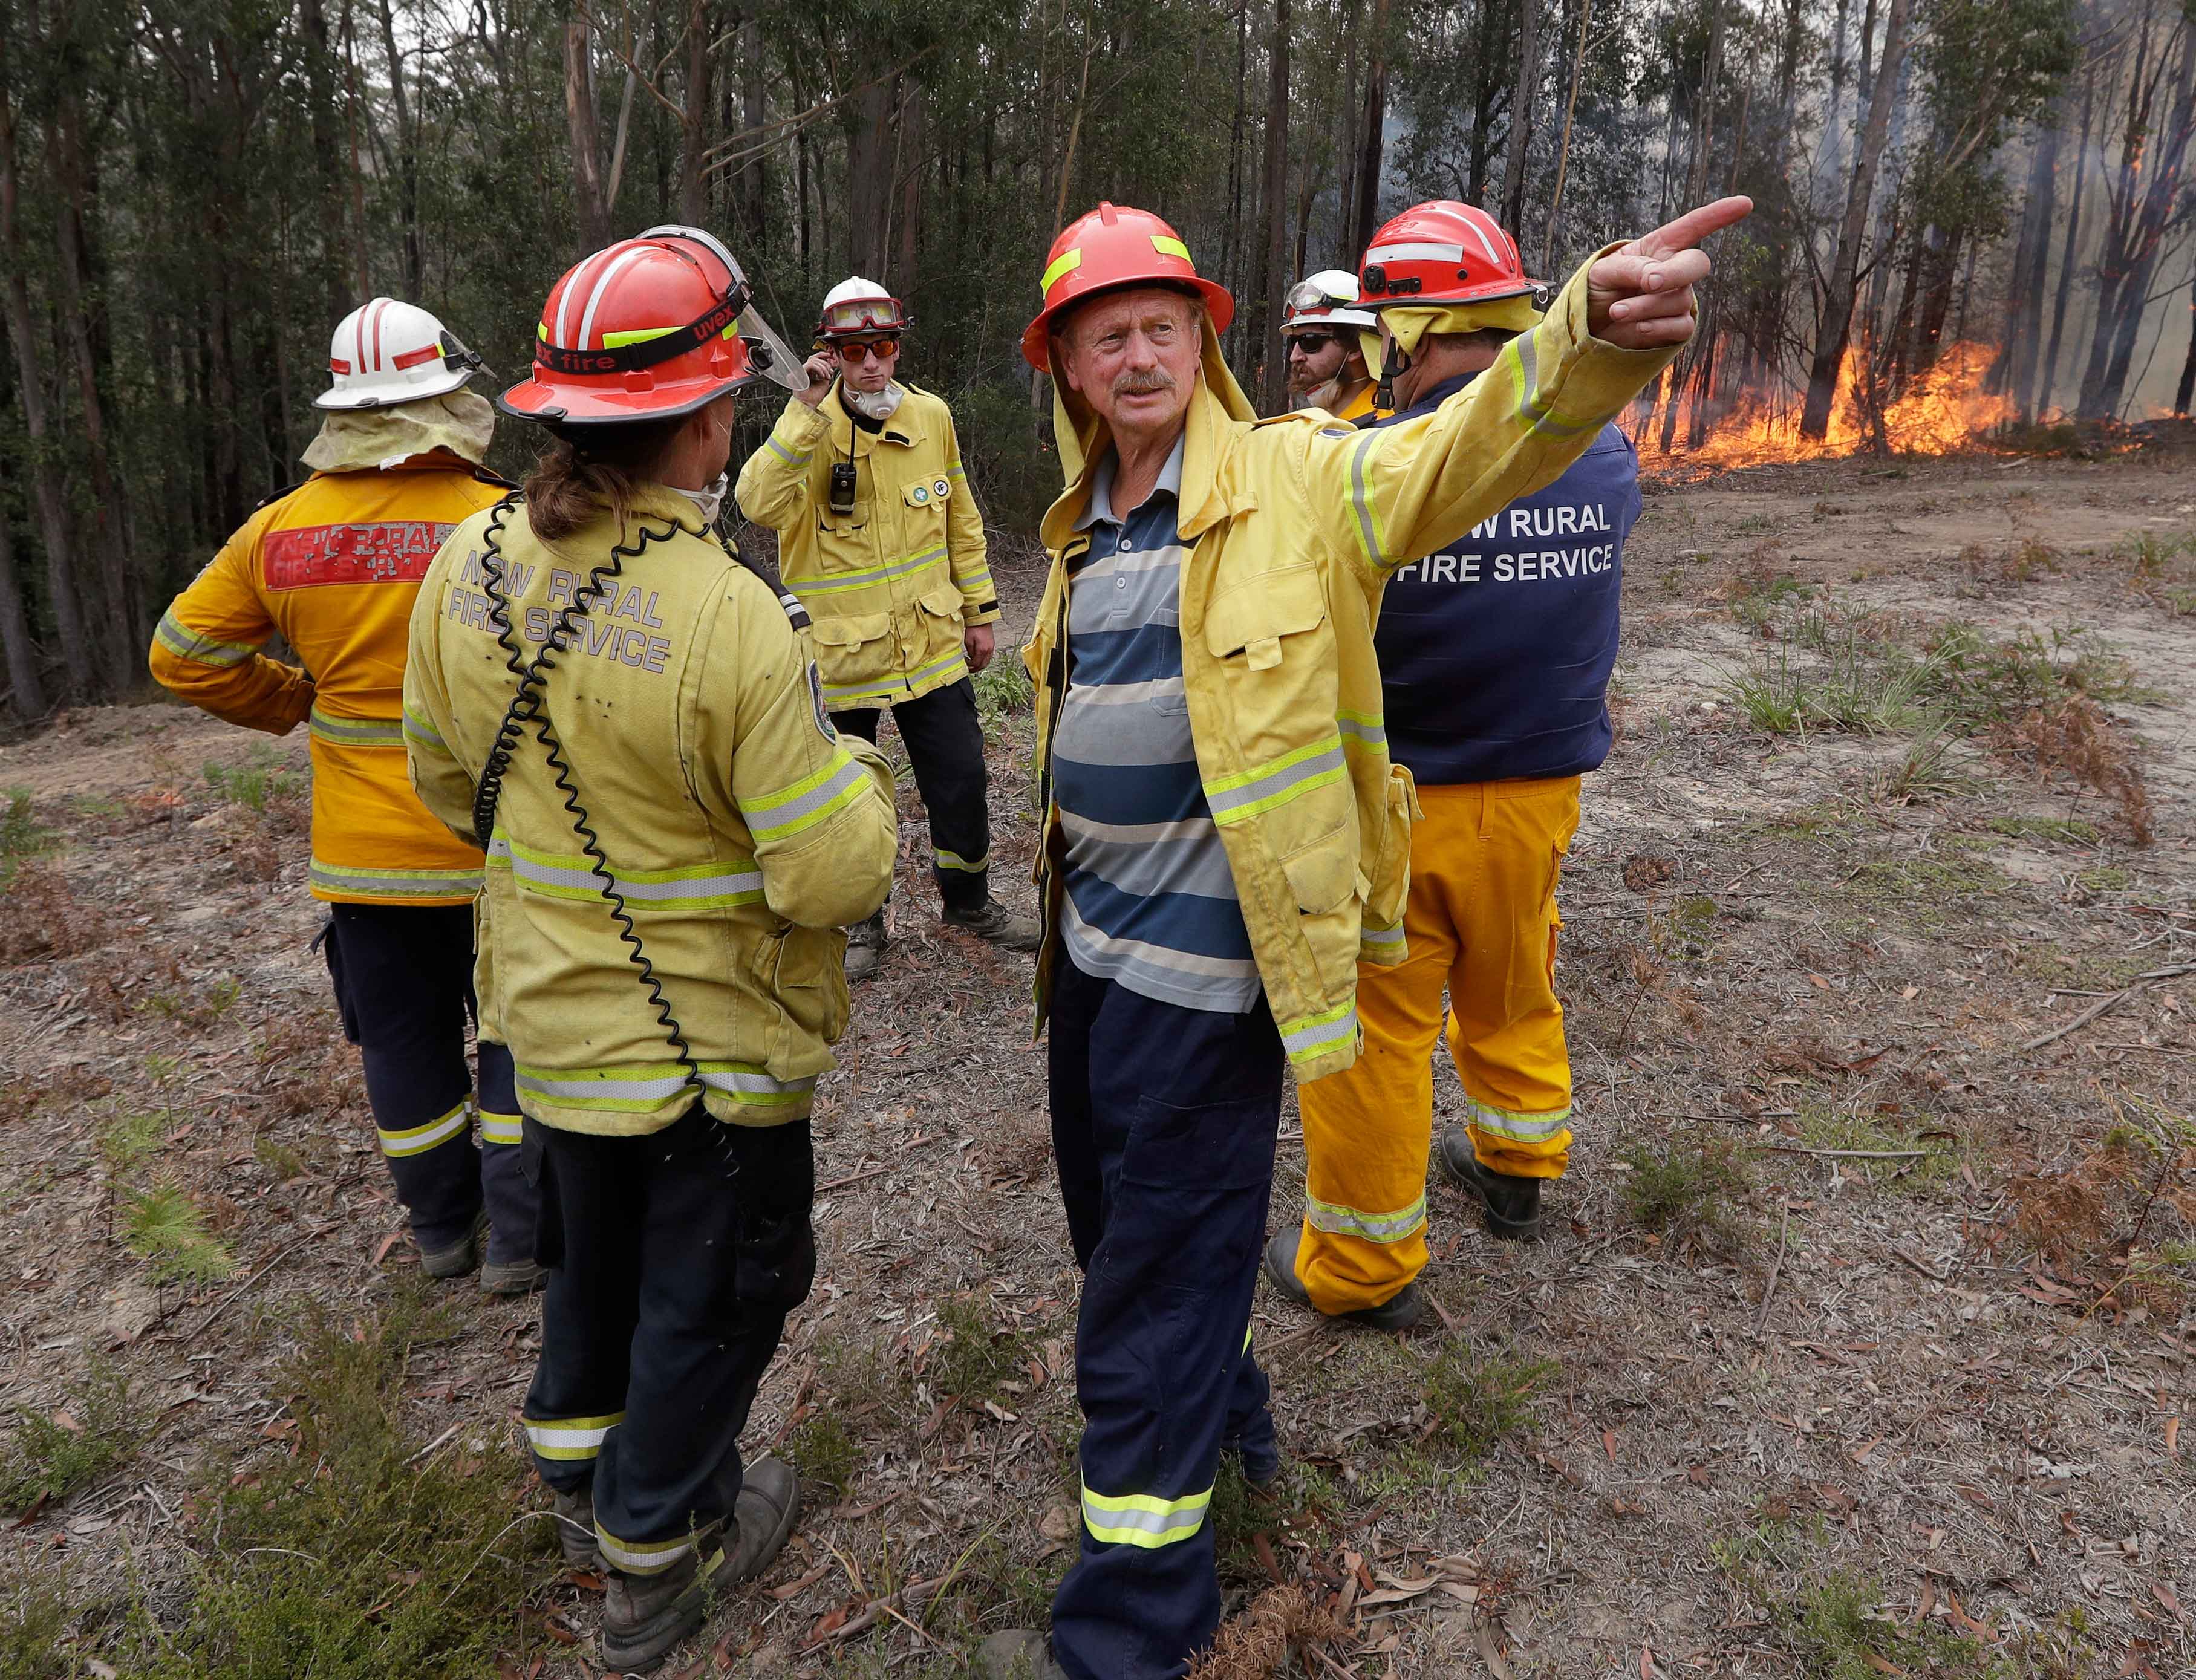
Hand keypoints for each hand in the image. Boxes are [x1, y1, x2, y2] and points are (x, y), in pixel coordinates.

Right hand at [795, 351, 837, 408]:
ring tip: (827, 376)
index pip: (814, 358)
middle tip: (830, 371)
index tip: (831, 357)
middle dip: (825, 363)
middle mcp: (803, 370)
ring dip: (823, 367)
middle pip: (814, 357)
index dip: (823, 355)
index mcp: (808, 372)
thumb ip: (826, 373)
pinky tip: (822, 376)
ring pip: (813, 360)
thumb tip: (830, 365)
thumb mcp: (824, 382)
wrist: (809, 404)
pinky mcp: (799, 372)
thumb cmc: (814, 397)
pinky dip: (819, 369)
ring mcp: (800, 371)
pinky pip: (810, 364)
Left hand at [964, 623, 995, 671]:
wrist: (981, 620)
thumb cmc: (974, 628)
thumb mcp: (968, 641)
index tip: (965, 664)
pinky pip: (988, 657)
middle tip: (969, 668)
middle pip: (982, 665)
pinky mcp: (992, 646)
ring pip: (986, 662)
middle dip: (975, 669)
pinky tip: (978, 658)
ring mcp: (991, 648)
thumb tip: (971, 658)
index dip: (970, 666)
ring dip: (979, 665)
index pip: (976, 663)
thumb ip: (970, 652)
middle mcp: (988, 651)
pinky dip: (983, 660)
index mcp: (982, 650)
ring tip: (973, 664)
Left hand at [1586, 196, 1752, 349]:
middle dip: (1674, 273)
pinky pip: (1681, 327)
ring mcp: (1679, 299)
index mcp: (1659, 248)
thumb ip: (1629, 268)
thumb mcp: (1603, 272)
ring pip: (1679, 300)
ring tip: (1617, 311)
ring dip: (1645, 307)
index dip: (1718, 215)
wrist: (1592, 326)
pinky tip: (1635, 327)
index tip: (1745, 203)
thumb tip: (1655, 277)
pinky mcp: (1677, 328)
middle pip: (1697, 264)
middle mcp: (1675, 270)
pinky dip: (1656, 328)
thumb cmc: (1599, 290)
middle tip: (1648, 282)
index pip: (1693, 227)